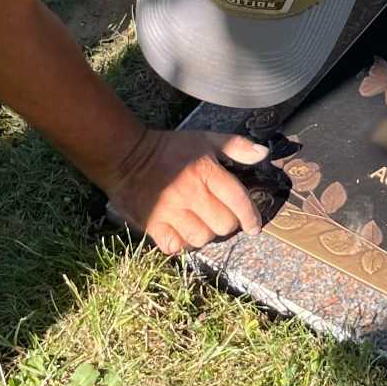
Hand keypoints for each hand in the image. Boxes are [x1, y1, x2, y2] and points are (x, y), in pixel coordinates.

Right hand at [105, 129, 268, 254]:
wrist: (124, 155)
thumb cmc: (169, 148)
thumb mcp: (205, 139)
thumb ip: (236, 146)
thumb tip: (263, 155)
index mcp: (206, 172)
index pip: (238, 201)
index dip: (251, 217)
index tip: (254, 227)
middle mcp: (190, 194)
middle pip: (224, 225)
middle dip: (228, 223)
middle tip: (221, 217)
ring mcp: (170, 211)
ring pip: (202, 238)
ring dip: (205, 234)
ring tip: (200, 223)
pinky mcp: (152, 224)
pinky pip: (176, 246)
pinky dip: (181, 243)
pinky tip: (182, 231)